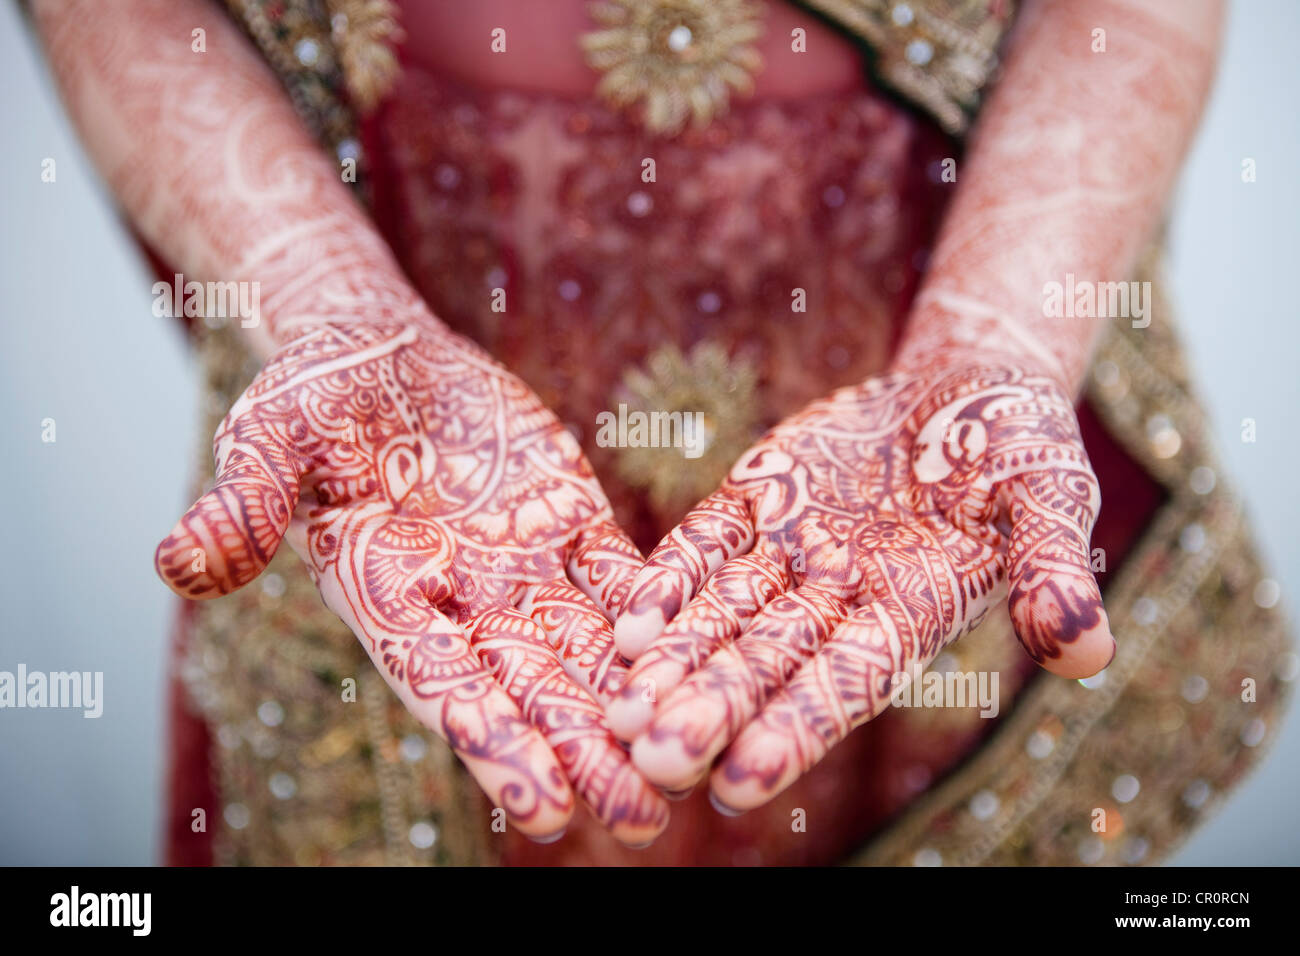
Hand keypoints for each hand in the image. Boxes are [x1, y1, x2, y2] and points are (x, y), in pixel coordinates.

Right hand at [156, 320, 668, 844]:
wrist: (380, 350)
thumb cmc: (311, 393)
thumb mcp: (270, 439)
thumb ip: (241, 504)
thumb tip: (174, 561)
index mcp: (387, 596)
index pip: (443, 685)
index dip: (492, 744)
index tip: (541, 808)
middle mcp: (462, 599)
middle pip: (530, 685)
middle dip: (582, 749)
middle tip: (640, 816)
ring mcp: (523, 566)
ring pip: (586, 646)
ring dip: (632, 703)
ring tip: (687, 760)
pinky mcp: (571, 523)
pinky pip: (621, 573)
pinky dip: (659, 612)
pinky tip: (706, 651)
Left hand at [607, 361, 1114, 810]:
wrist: (962, 382)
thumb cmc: (1021, 443)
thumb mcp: (1049, 497)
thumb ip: (1055, 571)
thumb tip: (1090, 653)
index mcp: (909, 614)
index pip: (847, 682)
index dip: (798, 727)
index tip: (742, 782)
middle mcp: (839, 599)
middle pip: (767, 662)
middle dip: (711, 709)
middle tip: (652, 759)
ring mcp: (790, 552)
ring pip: (722, 616)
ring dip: (672, 661)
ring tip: (618, 710)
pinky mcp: (756, 501)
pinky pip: (704, 546)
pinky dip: (668, 582)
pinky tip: (626, 624)